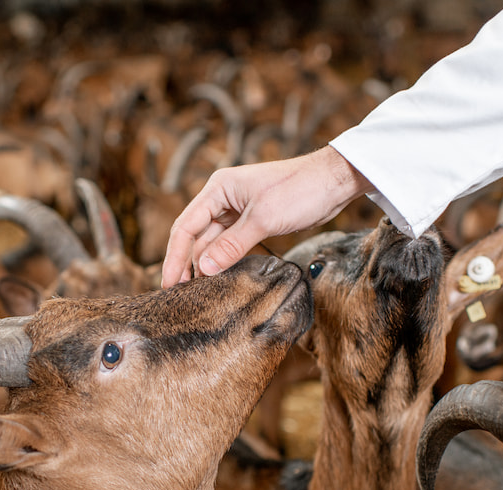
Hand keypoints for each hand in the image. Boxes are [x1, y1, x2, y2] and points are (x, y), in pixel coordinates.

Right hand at [161, 146, 369, 286]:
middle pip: (195, 236)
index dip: (175, 257)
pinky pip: (230, 244)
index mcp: (218, 189)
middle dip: (186, 264)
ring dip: (206, 265)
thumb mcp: (264, 219)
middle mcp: (222, 198)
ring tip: (197, 293)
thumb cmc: (300, 189)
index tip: (168, 283)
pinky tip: (219, 279)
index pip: (186, 226)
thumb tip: (205, 269)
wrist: (333, 181)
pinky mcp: (252, 221)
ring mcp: (236, 210)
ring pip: (212, 242)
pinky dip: (223, 261)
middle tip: (179, 295)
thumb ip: (232, 245)